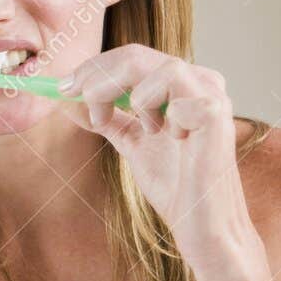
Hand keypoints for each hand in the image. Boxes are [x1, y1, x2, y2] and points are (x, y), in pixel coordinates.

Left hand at [59, 45, 258, 271]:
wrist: (199, 223)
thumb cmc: (175, 184)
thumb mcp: (131, 142)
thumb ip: (105, 118)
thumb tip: (65, 99)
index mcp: (180, 84)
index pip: (130, 57)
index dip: (92, 69)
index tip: (62, 89)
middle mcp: (200, 83)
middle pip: (138, 56)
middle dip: (97, 77)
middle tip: (75, 98)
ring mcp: (212, 98)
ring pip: (163, 68)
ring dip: (133, 96)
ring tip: (142, 128)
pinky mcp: (218, 119)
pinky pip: (182, 100)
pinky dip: (164, 116)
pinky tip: (173, 138)